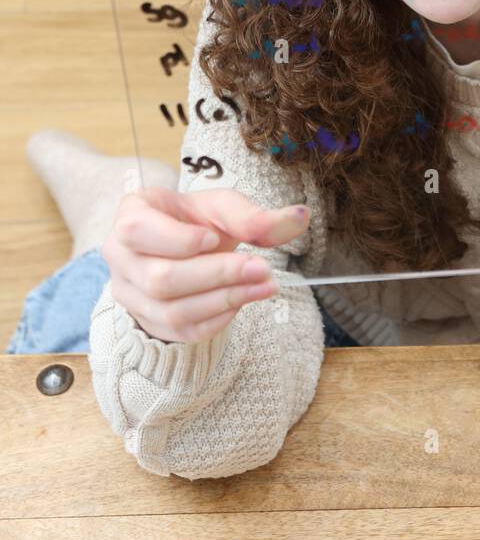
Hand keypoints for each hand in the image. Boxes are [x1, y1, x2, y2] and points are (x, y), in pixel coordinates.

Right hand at [102, 185, 310, 343]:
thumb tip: (301, 218)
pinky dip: (217, 319)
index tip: (215, 237)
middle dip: (217, 275)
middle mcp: (119, 258)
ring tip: (264, 286)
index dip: (177, 239)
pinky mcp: (149, 321)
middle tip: (261, 268)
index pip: (137, 230)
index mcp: (131, 215)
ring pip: (171, 311)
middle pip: (161, 279)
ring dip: (224, 300)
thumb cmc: (199, 220)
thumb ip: (255, 216)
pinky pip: (182, 332)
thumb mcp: (223, 208)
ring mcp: (129, 294)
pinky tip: (243, 301)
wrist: (185, 246)